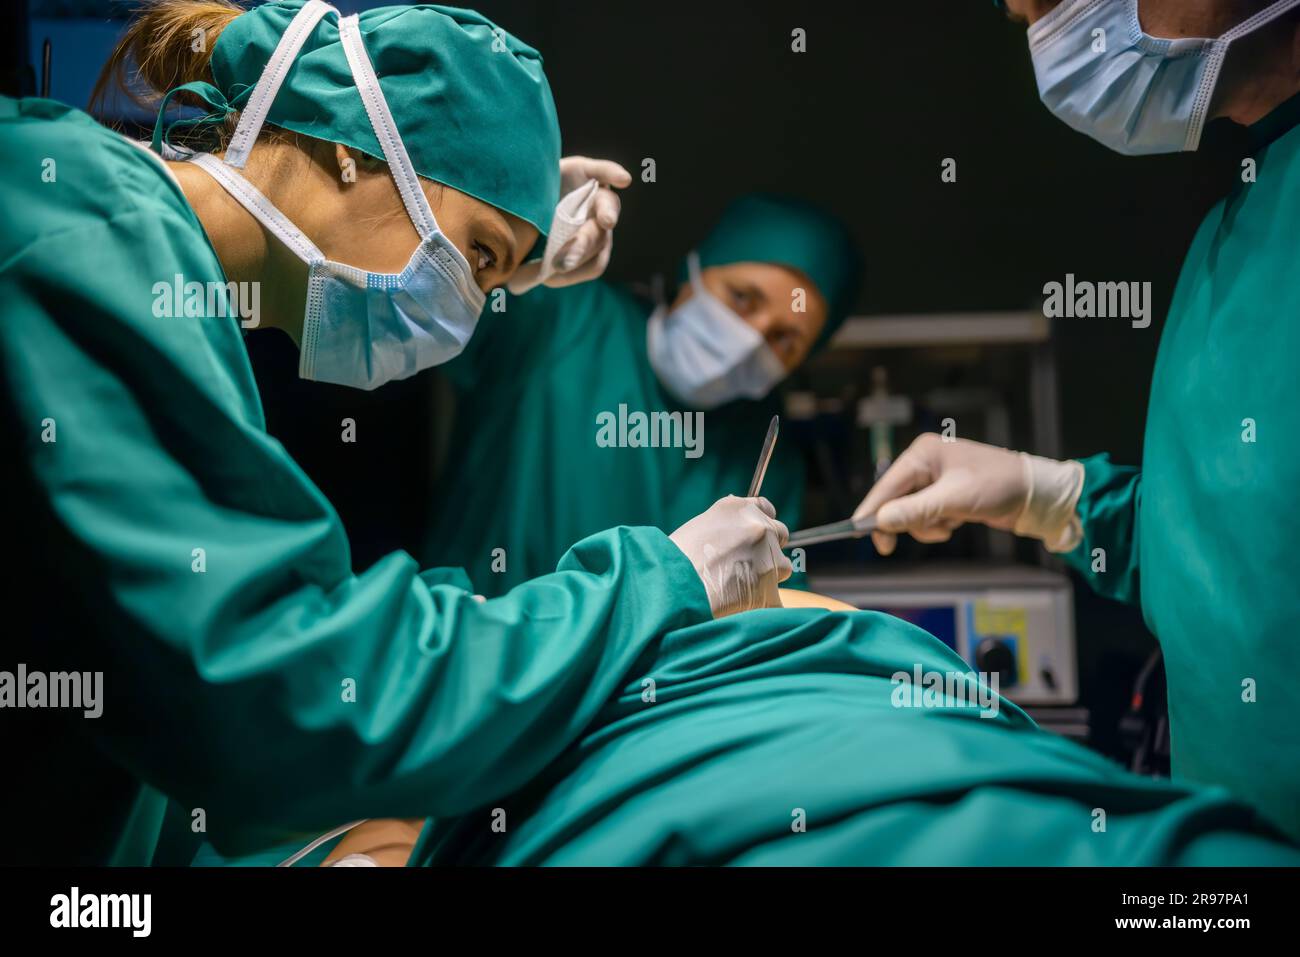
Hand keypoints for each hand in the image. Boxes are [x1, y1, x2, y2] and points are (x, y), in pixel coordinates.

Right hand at [507, 156, 630, 292]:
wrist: (514, 193)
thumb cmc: (517, 232)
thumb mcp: (521, 254)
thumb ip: (526, 271)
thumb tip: (515, 286)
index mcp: (584, 249)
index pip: (594, 264)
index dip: (580, 267)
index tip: (558, 269)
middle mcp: (593, 224)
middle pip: (598, 236)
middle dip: (583, 246)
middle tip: (566, 257)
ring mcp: (591, 197)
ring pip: (607, 205)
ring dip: (608, 213)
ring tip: (606, 221)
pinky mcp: (584, 171)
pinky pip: (603, 172)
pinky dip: (612, 173)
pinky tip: (623, 180)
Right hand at [670, 495, 791, 617]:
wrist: (671, 587)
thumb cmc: (674, 560)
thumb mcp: (697, 529)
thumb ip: (723, 526)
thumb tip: (733, 532)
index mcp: (738, 508)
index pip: (765, 507)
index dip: (762, 522)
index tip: (756, 534)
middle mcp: (758, 527)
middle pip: (779, 534)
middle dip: (768, 548)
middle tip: (744, 565)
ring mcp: (769, 556)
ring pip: (782, 566)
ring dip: (767, 576)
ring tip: (737, 589)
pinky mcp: (771, 588)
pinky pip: (775, 599)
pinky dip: (763, 604)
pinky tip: (741, 608)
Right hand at [853, 434, 1083, 554]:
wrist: (1036, 494)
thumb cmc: (999, 487)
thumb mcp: (955, 500)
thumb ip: (916, 510)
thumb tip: (881, 521)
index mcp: (923, 454)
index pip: (887, 485)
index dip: (871, 510)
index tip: (856, 532)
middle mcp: (926, 463)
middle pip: (896, 499)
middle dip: (905, 521)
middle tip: (889, 547)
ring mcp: (936, 479)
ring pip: (911, 512)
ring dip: (925, 526)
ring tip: (948, 526)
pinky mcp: (947, 494)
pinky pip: (927, 514)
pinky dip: (937, 524)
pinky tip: (956, 523)